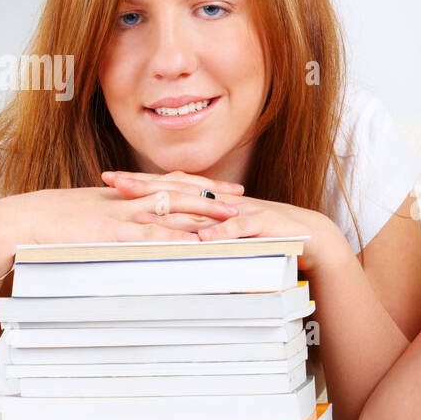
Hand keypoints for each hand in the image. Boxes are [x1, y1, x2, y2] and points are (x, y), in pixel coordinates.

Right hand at [0, 183, 234, 253]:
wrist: (14, 223)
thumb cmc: (46, 223)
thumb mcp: (85, 216)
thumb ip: (112, 219)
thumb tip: (132, 230)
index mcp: (121, 196)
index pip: (168, 185)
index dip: (199, 187)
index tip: (227, 190)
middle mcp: (124, 201)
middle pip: (177, 194)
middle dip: (212, 198)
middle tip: (243, 201)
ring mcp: (116, 217)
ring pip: (169, 211)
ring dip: (202, 215)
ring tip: (231, 219)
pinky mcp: (105, 235)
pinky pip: (144, 236)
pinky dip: (170, 238)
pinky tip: (191, 242)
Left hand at [104, 171, 349, 273]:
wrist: (310, 235)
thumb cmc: (267, 234)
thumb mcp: (229, 231)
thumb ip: (202, 229)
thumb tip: (170, 238)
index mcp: (213, 199)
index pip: (172, 185)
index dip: (143, 182)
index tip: (110, 179)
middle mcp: (223, 200)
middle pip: (179, 188)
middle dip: (145, 186)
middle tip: (113, 183)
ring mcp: (242, 210)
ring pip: (203, 209)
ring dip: (173, 212)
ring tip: (143, 217)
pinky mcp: (262, 226)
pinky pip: (239, 230)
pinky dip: (220, 234)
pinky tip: (200, 240)